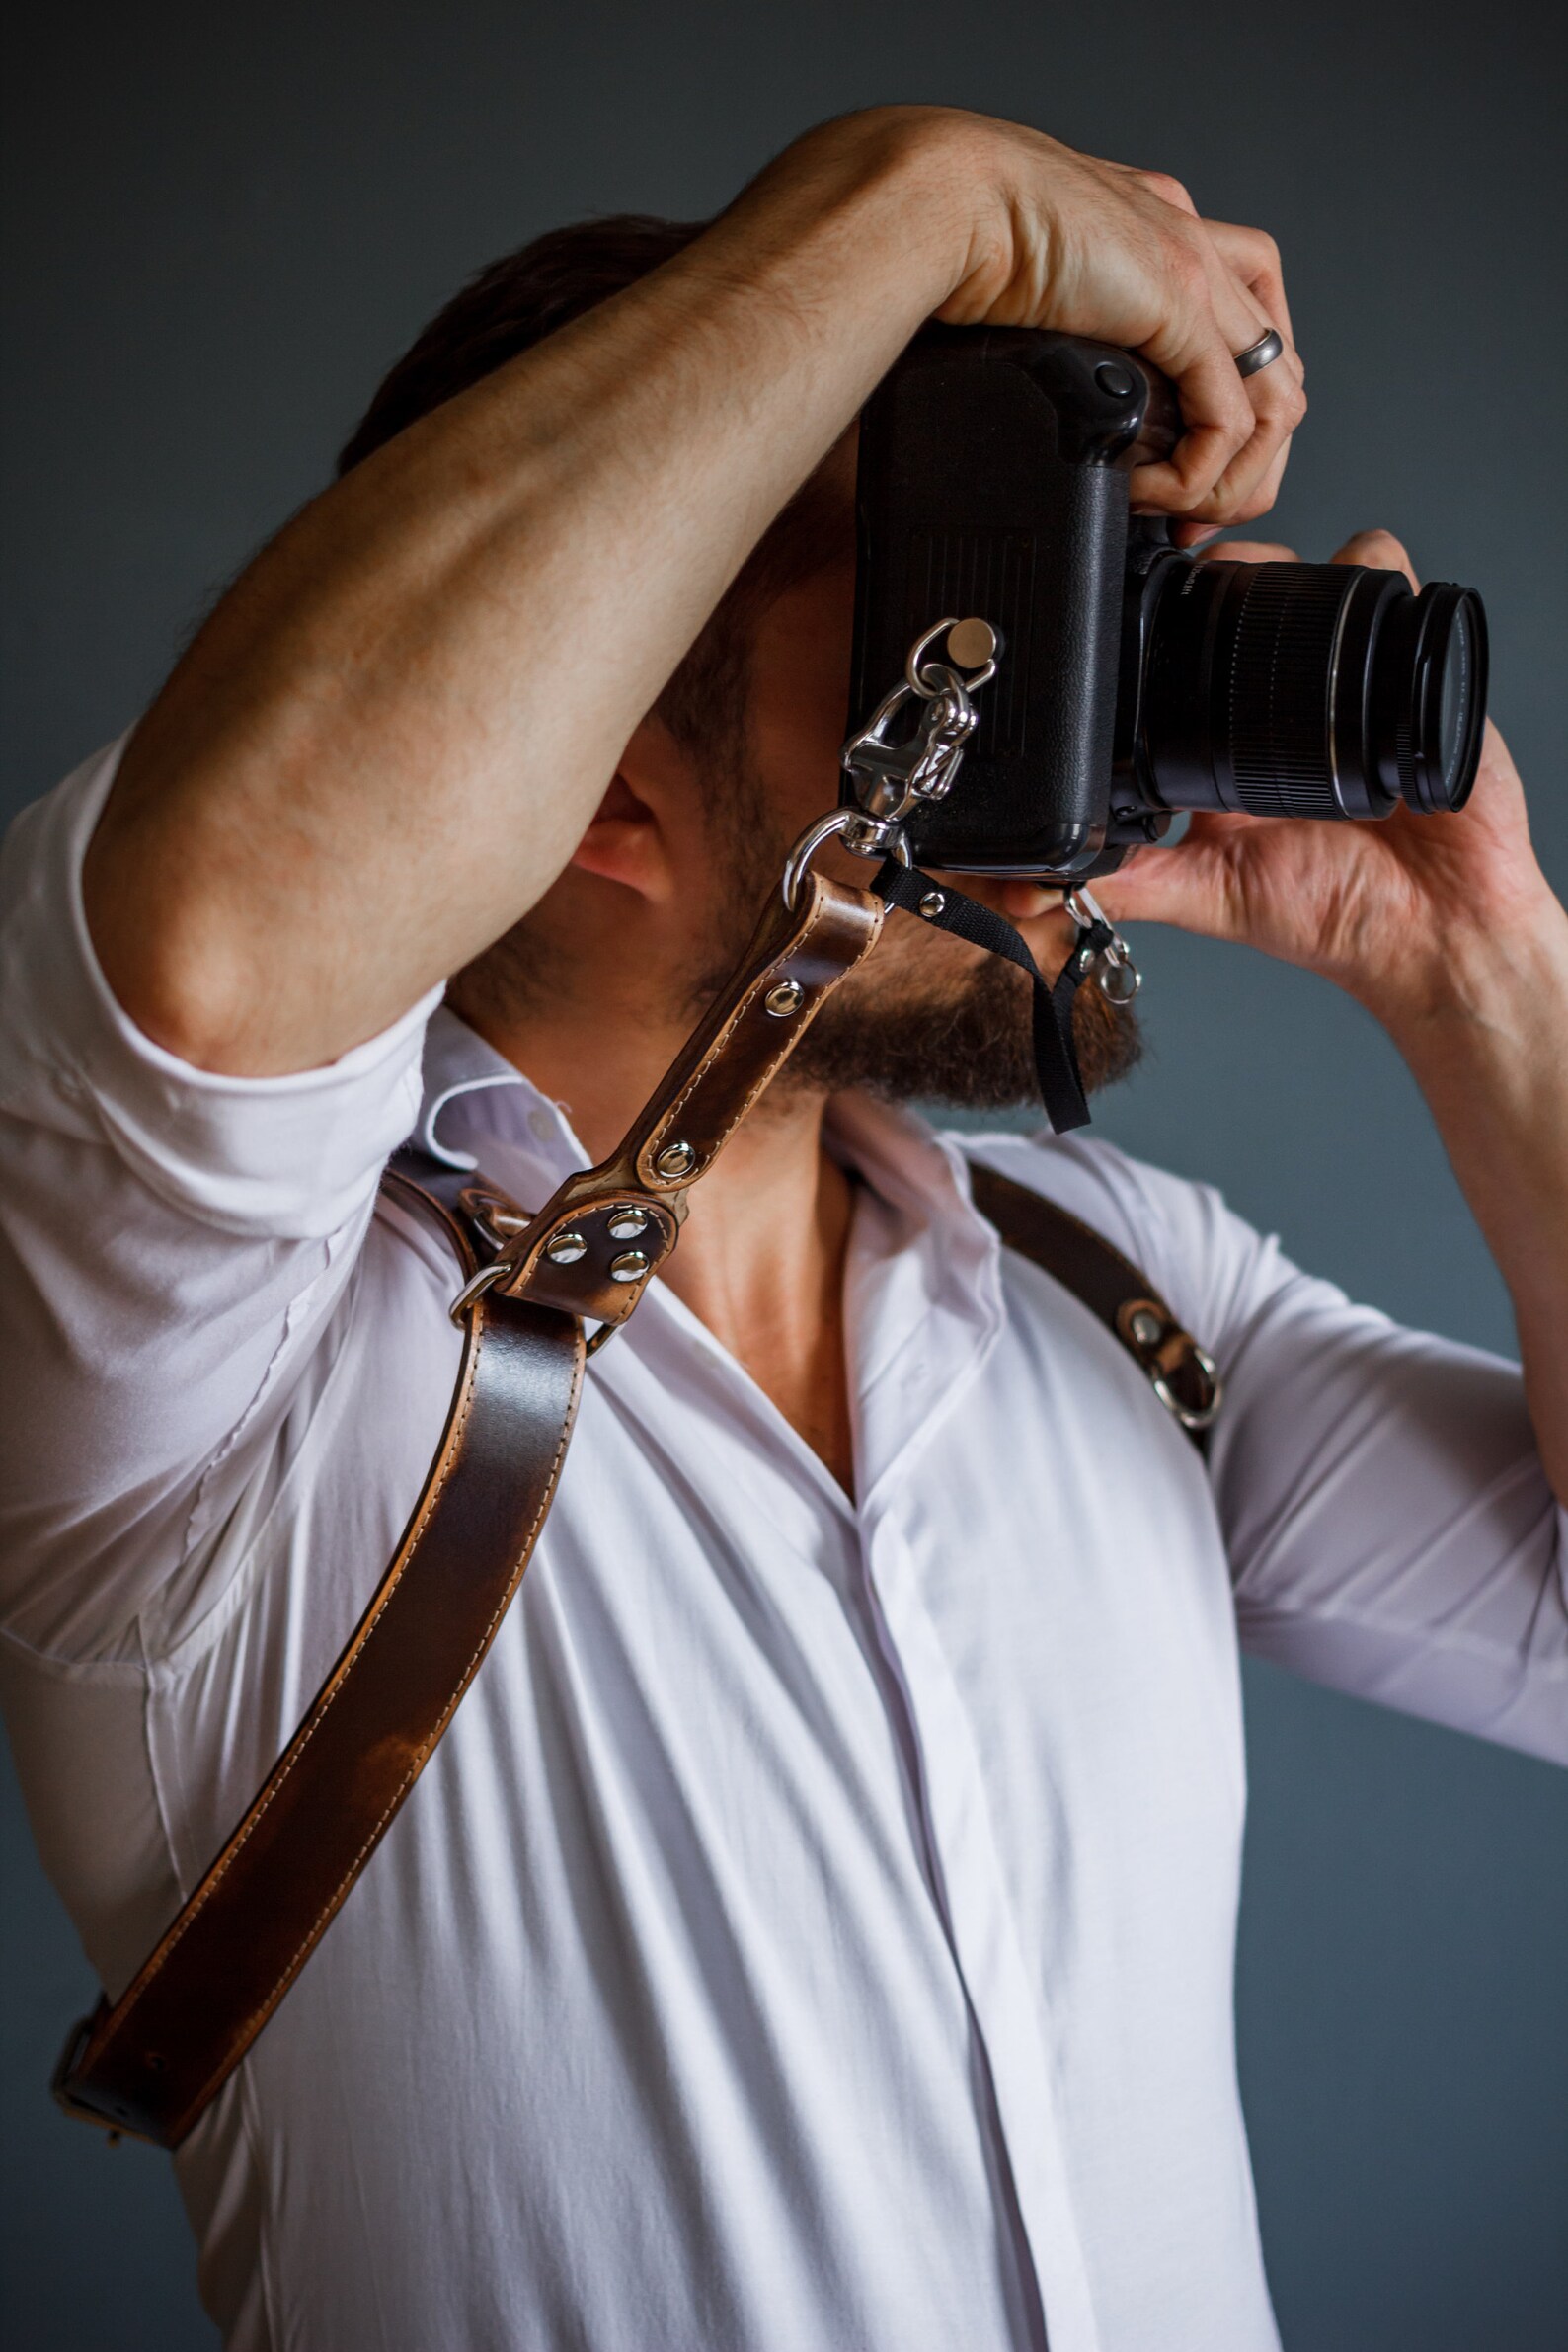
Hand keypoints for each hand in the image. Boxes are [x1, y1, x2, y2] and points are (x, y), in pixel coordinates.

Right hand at [744, 108, 1305, 531]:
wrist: (941, 203)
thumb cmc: (950, 238)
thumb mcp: (1030, 301)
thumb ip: (1064, 335)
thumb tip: (1048, 404)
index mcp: (1156, 227)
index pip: (1241, 330)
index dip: (1228, 418)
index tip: (1179, 484)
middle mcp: (1191, 237)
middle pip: (1279, 369)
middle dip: (1252, 462)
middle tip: (1195, 518)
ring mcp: (1195, 267)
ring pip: (1276, 399)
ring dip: (1232, 479)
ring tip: (1174, 514)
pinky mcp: (1182, 303)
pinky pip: (1229, 417)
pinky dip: (1199, 475)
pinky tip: (1152, 492)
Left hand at [1094, 530, 1558, 1036]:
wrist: (1436, 928)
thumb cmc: (1332, 915)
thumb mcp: (1206, 897)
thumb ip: (1124, 885)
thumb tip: (1029, 888)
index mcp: (1226, 742)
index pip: (1181, 650)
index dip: (1159, 614)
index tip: (1130, 595)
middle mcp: (1282, 701)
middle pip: (1241, 589)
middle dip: (1221, 568)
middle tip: (1205, 582)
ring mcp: (1346, 674)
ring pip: (1303, 566)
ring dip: (1283, 558)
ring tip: (1275, 588)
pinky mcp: (1409, 658)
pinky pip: (1384, 573)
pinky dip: (1367, 566)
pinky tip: (1348, 607)